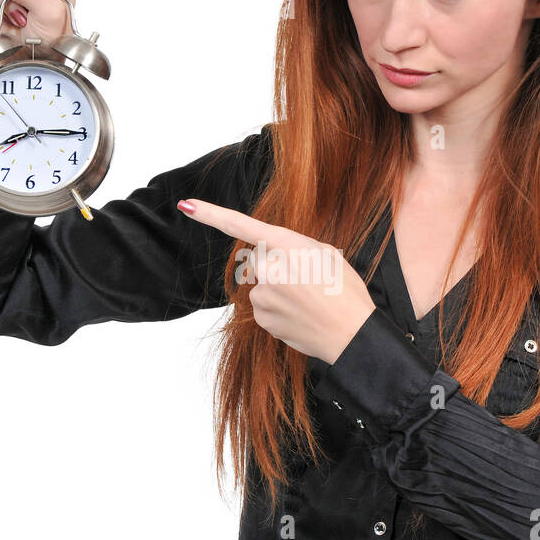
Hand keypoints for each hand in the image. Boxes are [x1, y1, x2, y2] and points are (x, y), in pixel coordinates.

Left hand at [177, 199, 375, 363]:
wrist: (352, 334)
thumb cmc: (345, 293)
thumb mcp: (326, 255)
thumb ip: (294, 248)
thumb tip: (277, 256)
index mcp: (288, 245)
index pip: (241, 226)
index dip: (211, 214)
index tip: (187, 205)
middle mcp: (270, 268)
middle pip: (258, 261)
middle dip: (274, 267)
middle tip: (306, 280)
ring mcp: (263, 295)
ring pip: (262, 286)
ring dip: (279, 291)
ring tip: (308, 301)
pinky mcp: (262, 318)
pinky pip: (264, 308)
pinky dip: (279, 311)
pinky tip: (300, 315)